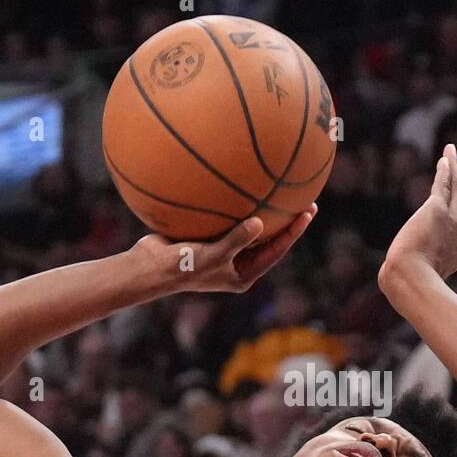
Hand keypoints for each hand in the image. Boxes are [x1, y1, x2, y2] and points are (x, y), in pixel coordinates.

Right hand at [130, 203, 315, 292]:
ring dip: (263, 210)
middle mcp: (236, 262)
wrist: (148, 268)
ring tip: (280, 188)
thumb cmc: (181, 267)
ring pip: (249, 228)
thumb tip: (259, 223)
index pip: (275, 251)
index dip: (292, 232)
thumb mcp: (212, 256)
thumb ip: (237, 240)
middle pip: (268, 239)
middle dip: (286, 221)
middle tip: (306, 200)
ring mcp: (222, 249)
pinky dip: (234, 203)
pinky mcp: (209, 237)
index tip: (308, 213)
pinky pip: (227, 218)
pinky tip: (240, 181)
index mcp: (243, 274)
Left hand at [379, 143, 456, 283]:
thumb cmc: (409, 286)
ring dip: (454, 168)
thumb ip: (407, 275)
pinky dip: (445, 168)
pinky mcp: (436, 209)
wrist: (412, 279)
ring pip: (456, 187)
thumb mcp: (413, 281)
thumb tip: (387, 280)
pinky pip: (443, 183)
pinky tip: (445, 157)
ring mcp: (451, 220)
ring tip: (451, 152)